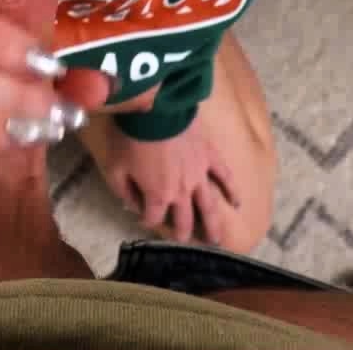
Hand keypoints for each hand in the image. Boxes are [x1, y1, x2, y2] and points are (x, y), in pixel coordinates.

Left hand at [84, 120, 240, 246]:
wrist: (154, 108)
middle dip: (183, 234)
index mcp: (158, 196)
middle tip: (186, 243)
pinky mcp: (210, 157)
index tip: (144, 219)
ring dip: (213, 226)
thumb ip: (123, 191)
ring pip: (209, 207)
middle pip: (184, 220)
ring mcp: (200, 175)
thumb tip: (132, 206)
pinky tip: (237, 204)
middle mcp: (181, 191)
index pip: (154, 218)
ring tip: (216, 241)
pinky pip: (225, 177)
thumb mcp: (115, 167)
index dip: (148, 221)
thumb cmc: (130, 138)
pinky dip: (232, 191)